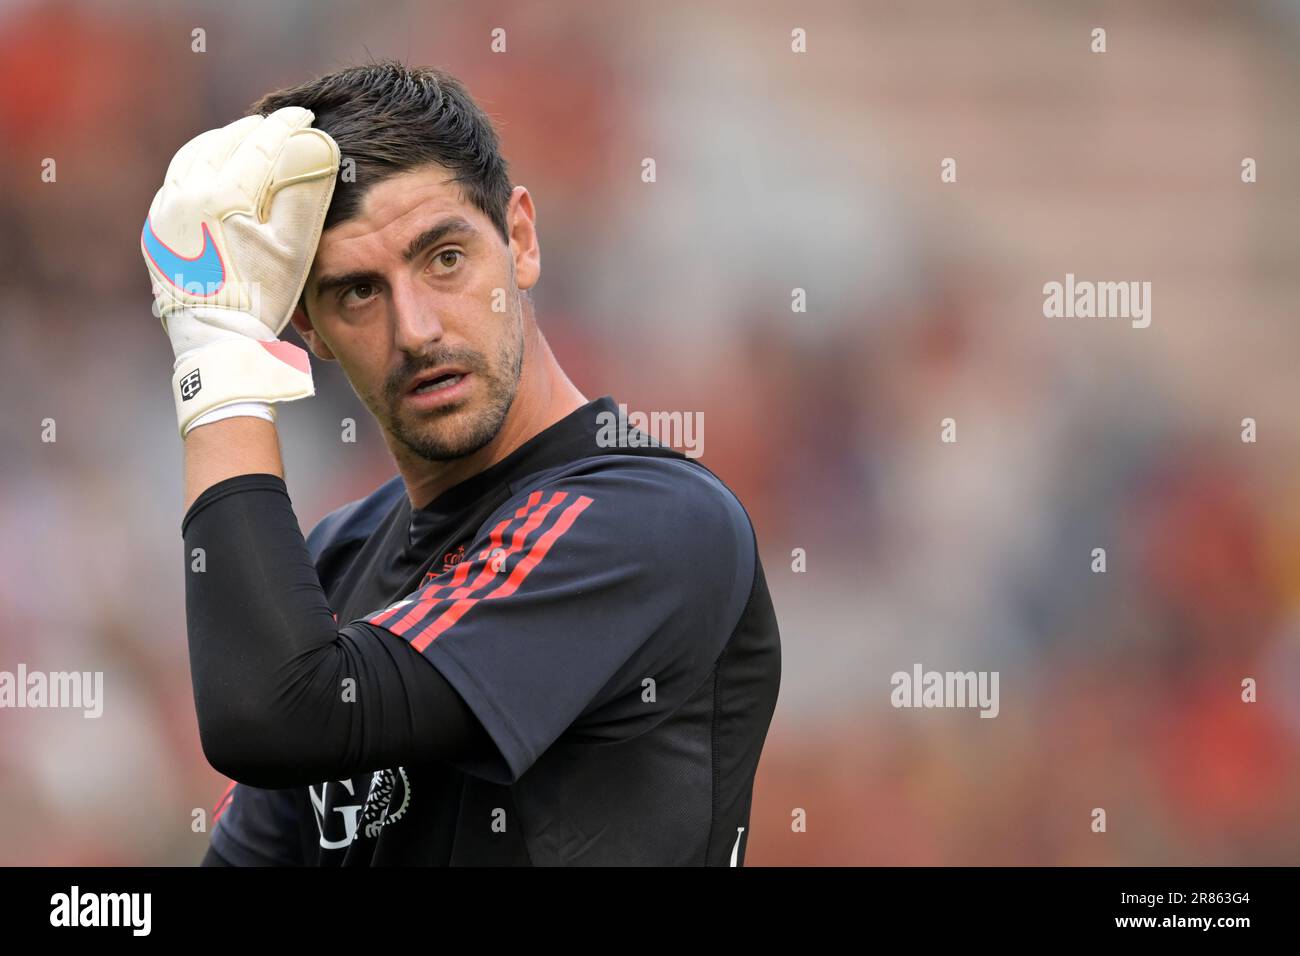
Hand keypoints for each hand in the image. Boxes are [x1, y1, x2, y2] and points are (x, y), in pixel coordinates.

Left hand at [141, 106, 339, 435]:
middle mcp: (184, 195)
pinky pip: (176, 182)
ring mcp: (165, 213)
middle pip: (221, 143)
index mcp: (221, 195)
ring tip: (246, 141)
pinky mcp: (157, 230)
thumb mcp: (294, 247)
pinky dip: (198, 168)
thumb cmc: (262, 295)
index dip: (284, 126)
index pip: (258, 145)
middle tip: (277, 126)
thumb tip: (317, 148)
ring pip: (192, 157)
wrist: (216, 338)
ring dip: (221, 144)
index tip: (304, 117)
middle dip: (252, 131)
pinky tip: (216, 173)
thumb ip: (304, 193)